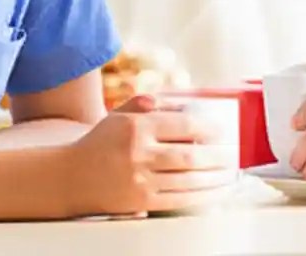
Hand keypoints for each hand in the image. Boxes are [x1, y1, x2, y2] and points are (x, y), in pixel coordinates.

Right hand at [67, 97, 237, 216]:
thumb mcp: (120, 115)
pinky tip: (215, 193)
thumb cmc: (100, 143)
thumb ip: (150, 104)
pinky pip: (179, 200)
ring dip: (215, 178)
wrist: (70, 178)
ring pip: (188, 180)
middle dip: (219, 156)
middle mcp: (138, 153)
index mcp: (136, 127)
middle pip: (190, 155)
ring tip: (231, 174)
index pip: (183, 125)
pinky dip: (202, 197)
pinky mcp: (139, 202)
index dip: (209, 127)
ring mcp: (139, 179)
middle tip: (235, 154)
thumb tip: (185, 104)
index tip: (223, 130)